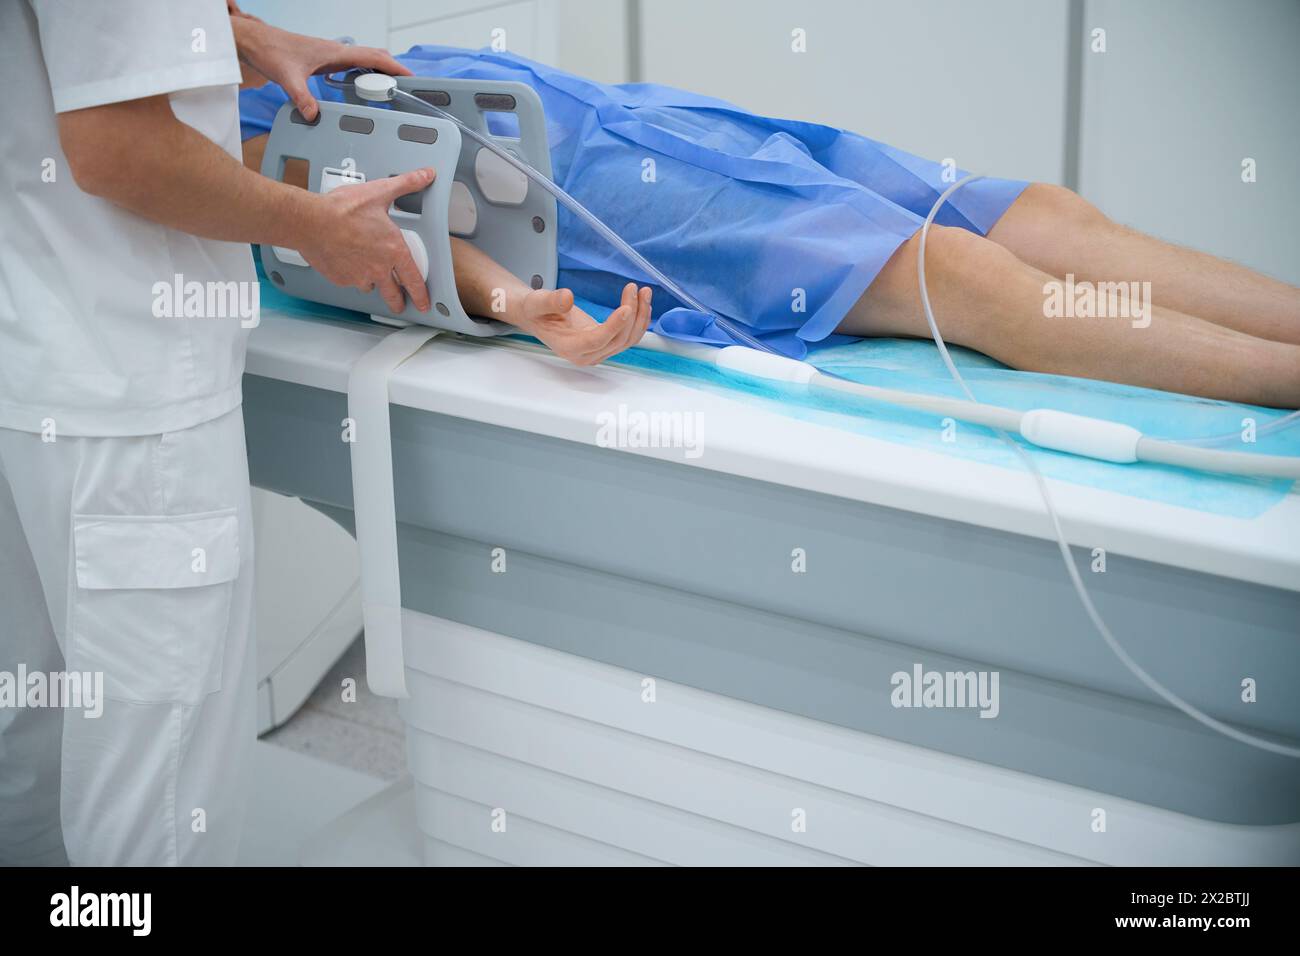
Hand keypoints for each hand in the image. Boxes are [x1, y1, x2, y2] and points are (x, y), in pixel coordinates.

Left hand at [230, 18, 411, 120]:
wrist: (255, 42)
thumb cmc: (271, 51)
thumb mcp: (287, 78)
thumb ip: (302, 97)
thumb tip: (313, 115)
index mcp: (334, 53)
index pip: (373, 57)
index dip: (394, 67)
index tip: (410, 77)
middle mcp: (336, 52)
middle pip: (374, 57)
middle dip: (392, 70)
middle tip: (406, 87)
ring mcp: (331, 55)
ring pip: (364, 60)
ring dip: (379, 72)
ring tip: (390, 90)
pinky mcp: (325, 61)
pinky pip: (352, 65)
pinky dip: (364, 74)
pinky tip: (363, 87)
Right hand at [296, 169, 434, 313]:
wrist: (311, 221)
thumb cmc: (343, 209)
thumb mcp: (380, 192)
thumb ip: (406, 184)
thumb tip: (426, 175)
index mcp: (394, 251)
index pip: (414, 280)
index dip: (421, 294)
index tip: (424, 303)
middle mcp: (378, 268)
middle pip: (393, 294)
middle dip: (398, 301)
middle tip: (399, 303)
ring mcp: (358, 276)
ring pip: (370, 285)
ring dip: (372, 282)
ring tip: (368, 272)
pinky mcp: (340, 279)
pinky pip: (349, 281)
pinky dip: (350, 275)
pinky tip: (345, 262)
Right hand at [516, 282, 652, 365]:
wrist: (538, 317)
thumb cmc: (537, 311)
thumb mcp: (537, 302)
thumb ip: (551, 301)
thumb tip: (567, 297)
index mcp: (569, 348)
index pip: (597, 340)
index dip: (614, 326)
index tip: (627, 307)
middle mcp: (587, 355)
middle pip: (618, 340)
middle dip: (632, 313)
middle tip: (634, 288)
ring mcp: (598, 352)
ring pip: (628, 340)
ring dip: (640, 317)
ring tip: (644, 292)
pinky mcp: (606, 344)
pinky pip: (628, 337)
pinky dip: (639, 321)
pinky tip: (643, 303)